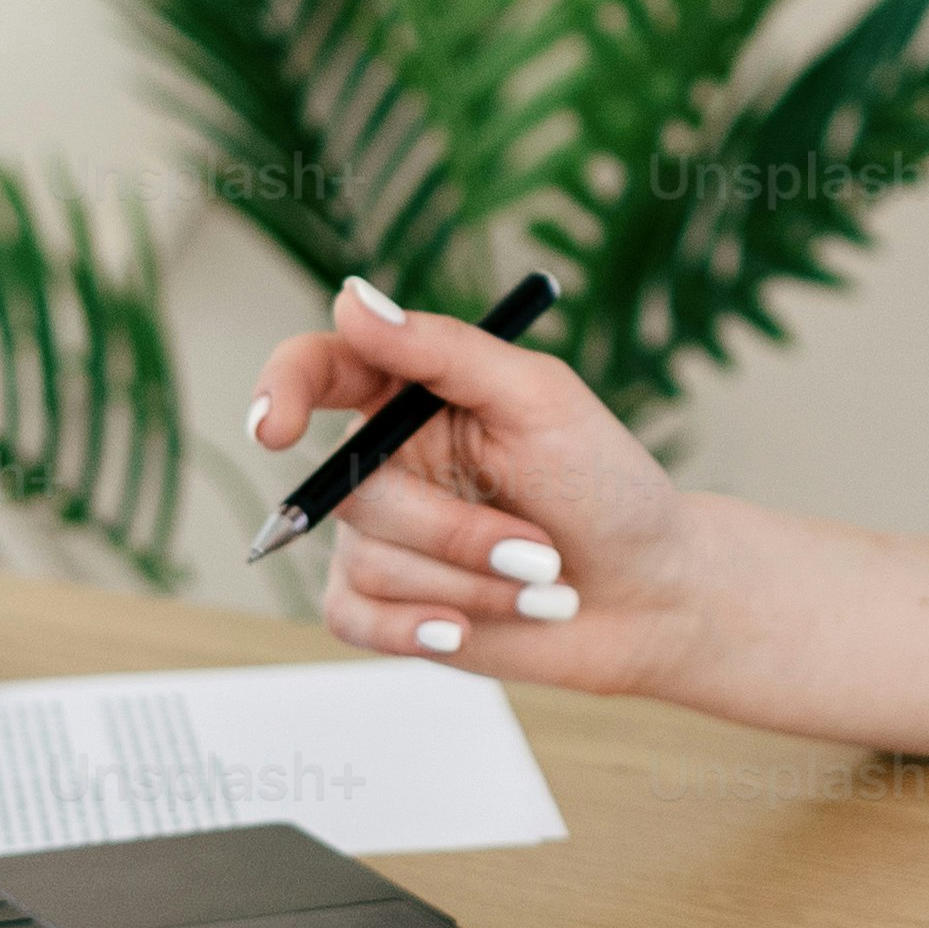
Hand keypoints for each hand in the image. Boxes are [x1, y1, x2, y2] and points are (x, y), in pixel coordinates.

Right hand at [243, 285, 698, 696]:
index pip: (319, 369)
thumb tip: (350, 299)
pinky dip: (414, 629)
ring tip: (541, 586)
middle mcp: (386, 459)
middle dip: (454, 532)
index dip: (280, 389)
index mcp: (414, 392)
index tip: (279, 426)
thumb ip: (446, 350)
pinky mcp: (386, 605)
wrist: (649, 595)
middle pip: (350, 492)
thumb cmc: (607, 487)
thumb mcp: (542, 400)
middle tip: (541, 552)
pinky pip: (352, 618)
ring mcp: (382, 535)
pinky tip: (465, 629)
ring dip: (467, 582)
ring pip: (364, 561)